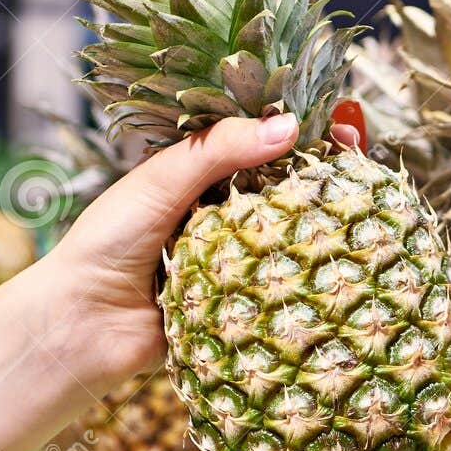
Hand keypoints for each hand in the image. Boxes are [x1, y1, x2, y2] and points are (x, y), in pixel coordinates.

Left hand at [17, 114, 360, 396]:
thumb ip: (218, 150)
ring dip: (328, 230)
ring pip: (296, 241)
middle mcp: (228, 218)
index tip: (343, 124)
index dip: (305, 133)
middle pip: (292, 191)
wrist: (82, 326)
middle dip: (330, 178)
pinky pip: (287, 292)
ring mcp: (240, 263)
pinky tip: (344, 271)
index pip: (265, 145)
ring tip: (368, 214)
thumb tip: (288, 128)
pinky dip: (312, 281)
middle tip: (365, 165)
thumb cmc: (107, 244)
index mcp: (204, 179)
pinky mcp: (246, 307)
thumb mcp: (160, 181)